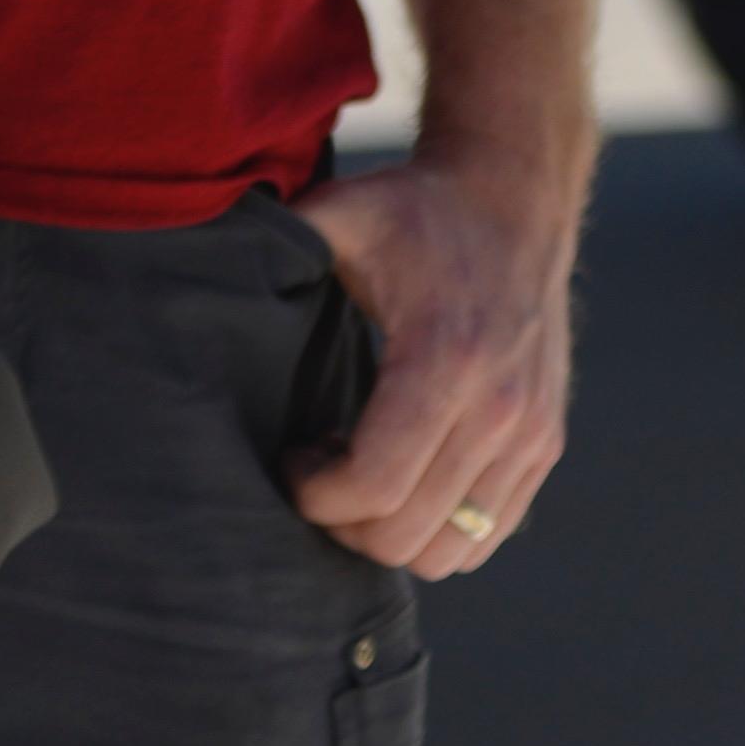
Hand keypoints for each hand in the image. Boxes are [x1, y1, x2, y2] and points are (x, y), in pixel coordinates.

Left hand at [289, 156, 574, 577]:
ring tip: (368, 471)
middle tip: (322, 466)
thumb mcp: (343, 212)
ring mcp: (533, 430)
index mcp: (448, 359)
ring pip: (450, 551)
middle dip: (344, 520)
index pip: (373, 488)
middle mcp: (502, 406)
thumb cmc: (416, 211)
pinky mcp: (548, 440)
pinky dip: (441, 525)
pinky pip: (488, 533)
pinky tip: (413, 468)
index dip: (313, 496)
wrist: (516, 194)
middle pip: (404, 535)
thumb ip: (280, 241)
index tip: (292, 457)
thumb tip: (197, 264)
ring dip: (393, 531)